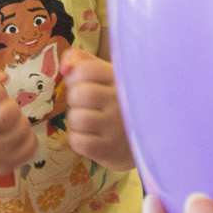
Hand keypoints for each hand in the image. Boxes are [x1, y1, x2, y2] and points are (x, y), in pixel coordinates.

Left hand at [60, 47, 132, 167]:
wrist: (147, 142)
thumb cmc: (119, 103)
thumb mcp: (108, 75)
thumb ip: (82, 62)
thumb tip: (64, 67)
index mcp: (121, 79)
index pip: (85, 70)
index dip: (76, 76)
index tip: (83, 83)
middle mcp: (121, 101)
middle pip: (78, 94)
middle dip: (75, 99)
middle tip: (88, 105)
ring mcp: (117, 127)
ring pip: (76, 118)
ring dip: (76, 121)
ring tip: (91, 122)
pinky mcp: (110, 150)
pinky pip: (77, 141)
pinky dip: (79, 140)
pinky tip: (93, 137)